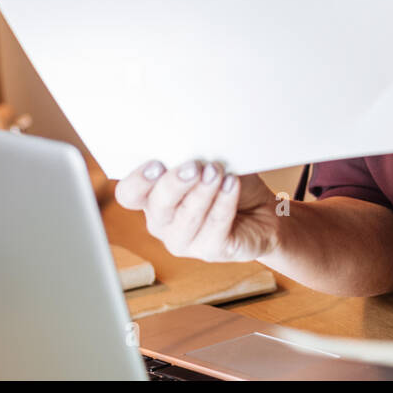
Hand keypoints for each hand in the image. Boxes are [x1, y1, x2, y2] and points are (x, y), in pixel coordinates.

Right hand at [114, 158, 281, 262]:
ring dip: (203, 192)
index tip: (157, 164)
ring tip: (217, 172)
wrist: (263, 213)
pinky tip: (232, 184)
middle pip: (157, 205)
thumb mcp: (211, 162)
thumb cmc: (229, 183)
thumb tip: (194, 142)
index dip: (138, 181)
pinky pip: (215, 226)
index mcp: (153, 197)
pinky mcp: (210, 251)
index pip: (129, 194)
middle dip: (174, 184)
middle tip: (194, 166)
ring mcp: (183, 240)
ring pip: (186, 218)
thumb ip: (197, 155)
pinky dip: (224, 202)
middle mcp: (162, 222)